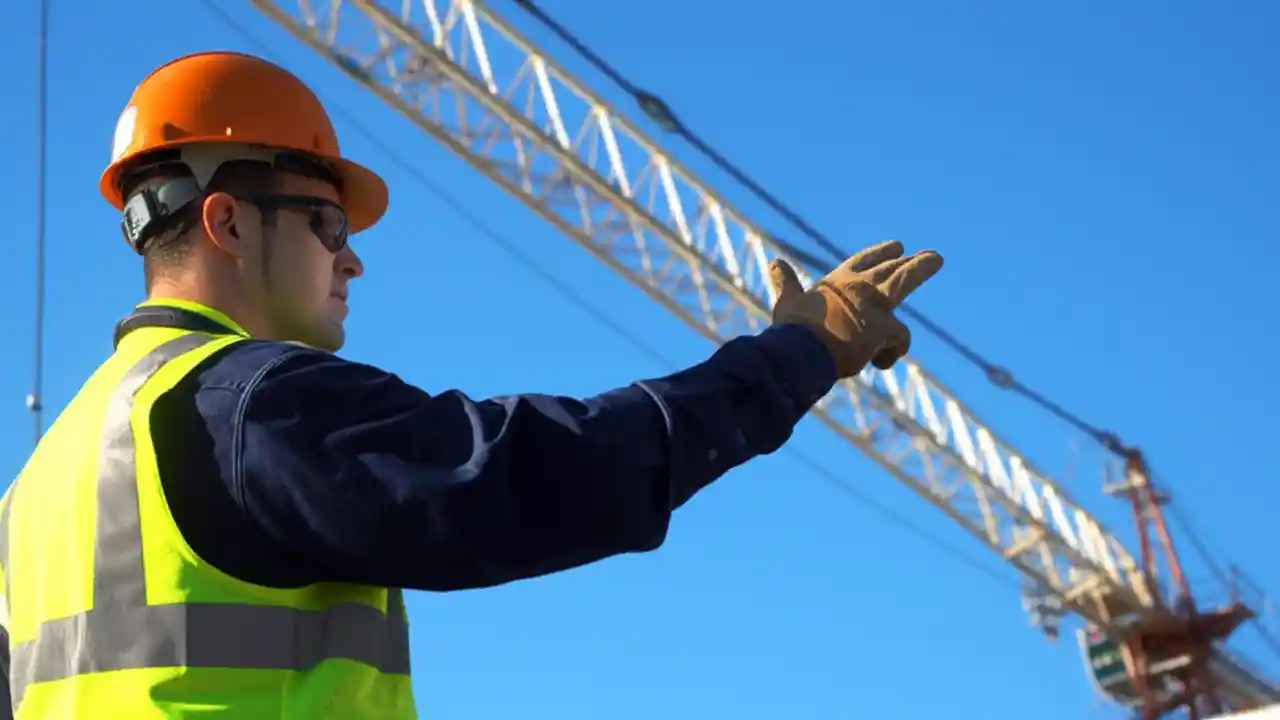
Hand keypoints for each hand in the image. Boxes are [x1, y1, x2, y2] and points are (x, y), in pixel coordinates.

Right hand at [769, 240, 942, 377]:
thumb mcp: (788, 301)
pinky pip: (900, 340)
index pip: (863, 261)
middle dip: (911, 260)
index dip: (880, 254)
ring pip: (905, 280)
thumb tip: (774, 263)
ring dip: (921, 267)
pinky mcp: (884, 329)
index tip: (896, 247)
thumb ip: (786, 283)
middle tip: (931, 256)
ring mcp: (874, 305)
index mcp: (838, 280)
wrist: (801, 349)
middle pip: (892, 267)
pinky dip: (892, 352)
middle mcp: (860, 286)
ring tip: (936, 259)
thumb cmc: (793, 328)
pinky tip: (881, 362)